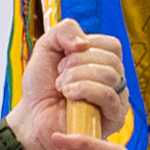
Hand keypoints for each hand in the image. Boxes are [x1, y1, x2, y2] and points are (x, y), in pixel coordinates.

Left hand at [5, 17, 130, 149]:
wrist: (32, 116)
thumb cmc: (42, 86)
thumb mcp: (47, 47)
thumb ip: (64, 30)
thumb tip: (84, 43)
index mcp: (105, 63)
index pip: (113, 45)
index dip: (87, 46)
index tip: (64, 58)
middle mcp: (115, 81)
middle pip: (112, 59)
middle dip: (78, 62)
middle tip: (60, 74)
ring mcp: (117, 100)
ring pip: (110, 75)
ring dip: (78, 76)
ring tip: (62, 86)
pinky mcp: (114, 119)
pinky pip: (108, 96)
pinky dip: (84, 89)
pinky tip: (68, 95)